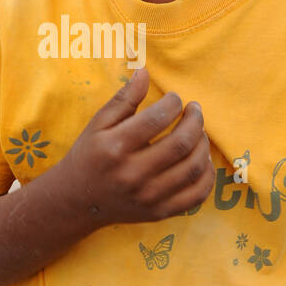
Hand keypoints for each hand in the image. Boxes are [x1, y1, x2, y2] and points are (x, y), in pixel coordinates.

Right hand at [56, 65, 214, 226]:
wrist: (77, 201)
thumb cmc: (89, 156)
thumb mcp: (98, 124)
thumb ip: (123, 99)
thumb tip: (145, 72)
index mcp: (114, 148)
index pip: (157, 119)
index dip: (173, 103)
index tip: (174, 98)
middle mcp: (132, 175)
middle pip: (181, 144)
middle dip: (195, 121)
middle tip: (194, 110)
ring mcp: (148, 197)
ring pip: (193, 168)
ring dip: (203, 144)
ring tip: (199, 132)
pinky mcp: (159, 212)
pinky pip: (196, 195)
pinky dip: (207, 175)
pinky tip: (202, 159)